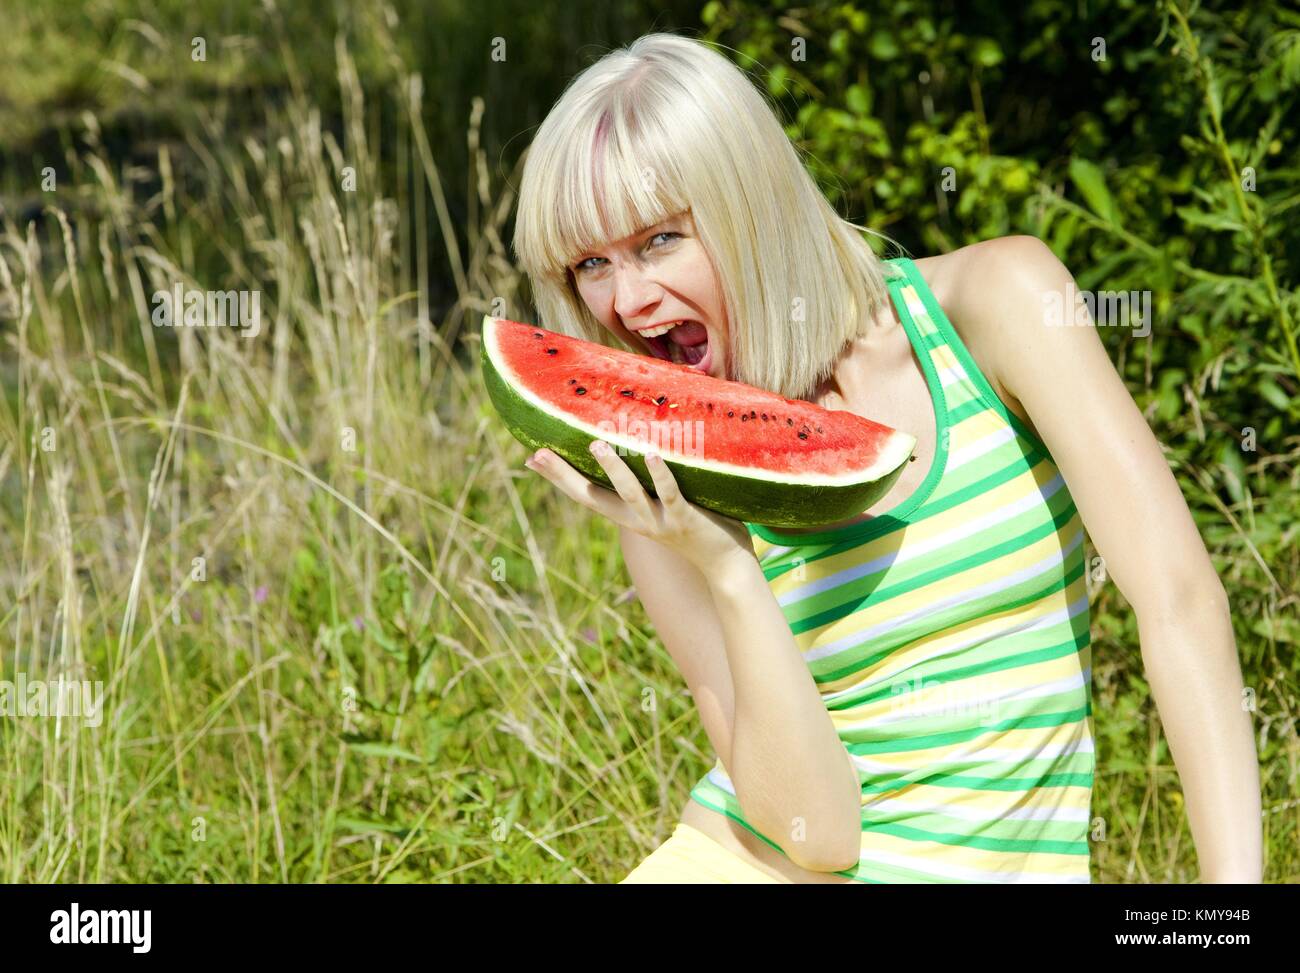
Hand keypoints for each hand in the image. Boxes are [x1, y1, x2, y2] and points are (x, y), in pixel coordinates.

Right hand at [524, 442, 755, 575]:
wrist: (727, 567)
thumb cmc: (699, 529)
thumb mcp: (665, 509)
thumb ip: (651, 487)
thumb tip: (645, 448)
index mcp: (629, 517)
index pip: (586, 494)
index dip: (559, 478)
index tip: (532, 457)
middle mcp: (637, 521)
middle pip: (593, 497)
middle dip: (566, 476)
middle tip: (540, 453)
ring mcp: (660, 521)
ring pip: (630, 493)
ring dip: (613, 469)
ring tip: (597, 444)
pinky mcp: (685, 519)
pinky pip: (670, 494)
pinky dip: (661, 475)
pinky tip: (653, 455)